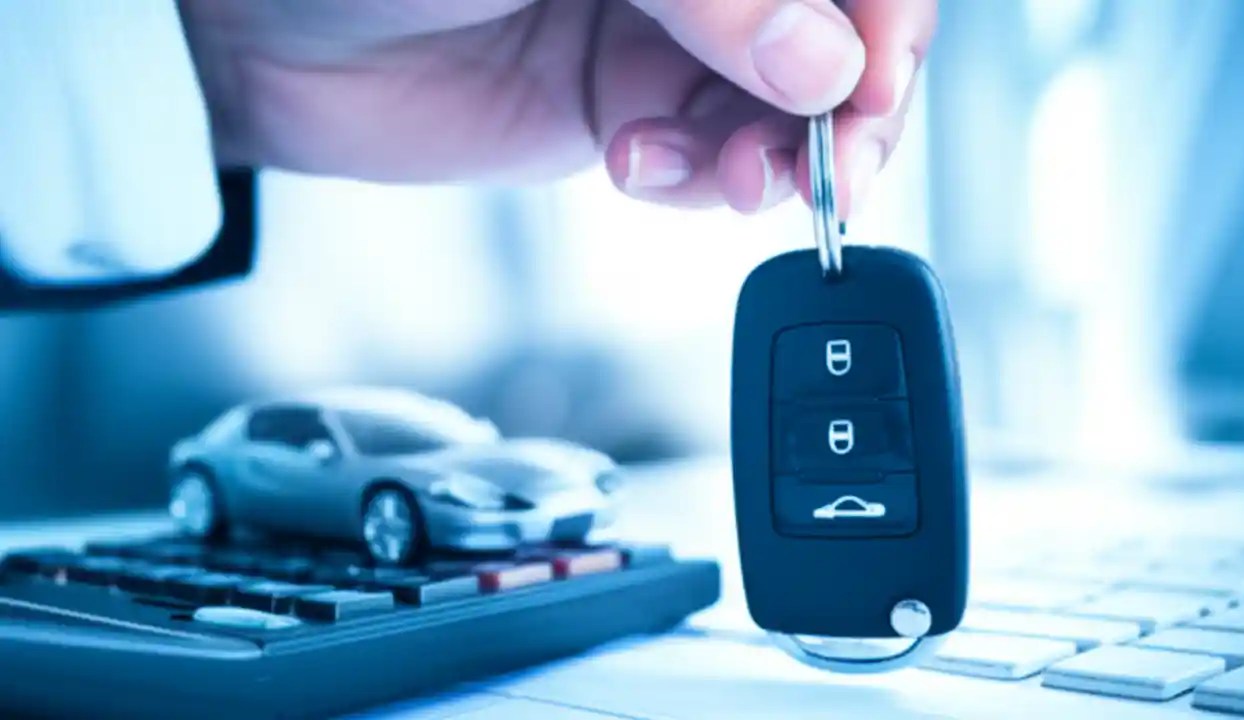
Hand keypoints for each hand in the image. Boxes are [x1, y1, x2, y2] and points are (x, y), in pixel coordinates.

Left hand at [182, 0, 935, 217]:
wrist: (251, 23)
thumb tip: (825, 60)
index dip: (884, 18)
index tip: (870, 80)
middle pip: (833, 32)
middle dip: (839, 106)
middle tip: (821, 164)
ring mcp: (662, 31)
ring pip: (781, 107)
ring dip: (773, 155)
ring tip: (728, 176)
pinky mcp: (618, 108)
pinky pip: (706, 158)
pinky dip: (701, 180)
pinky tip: (641, 162)